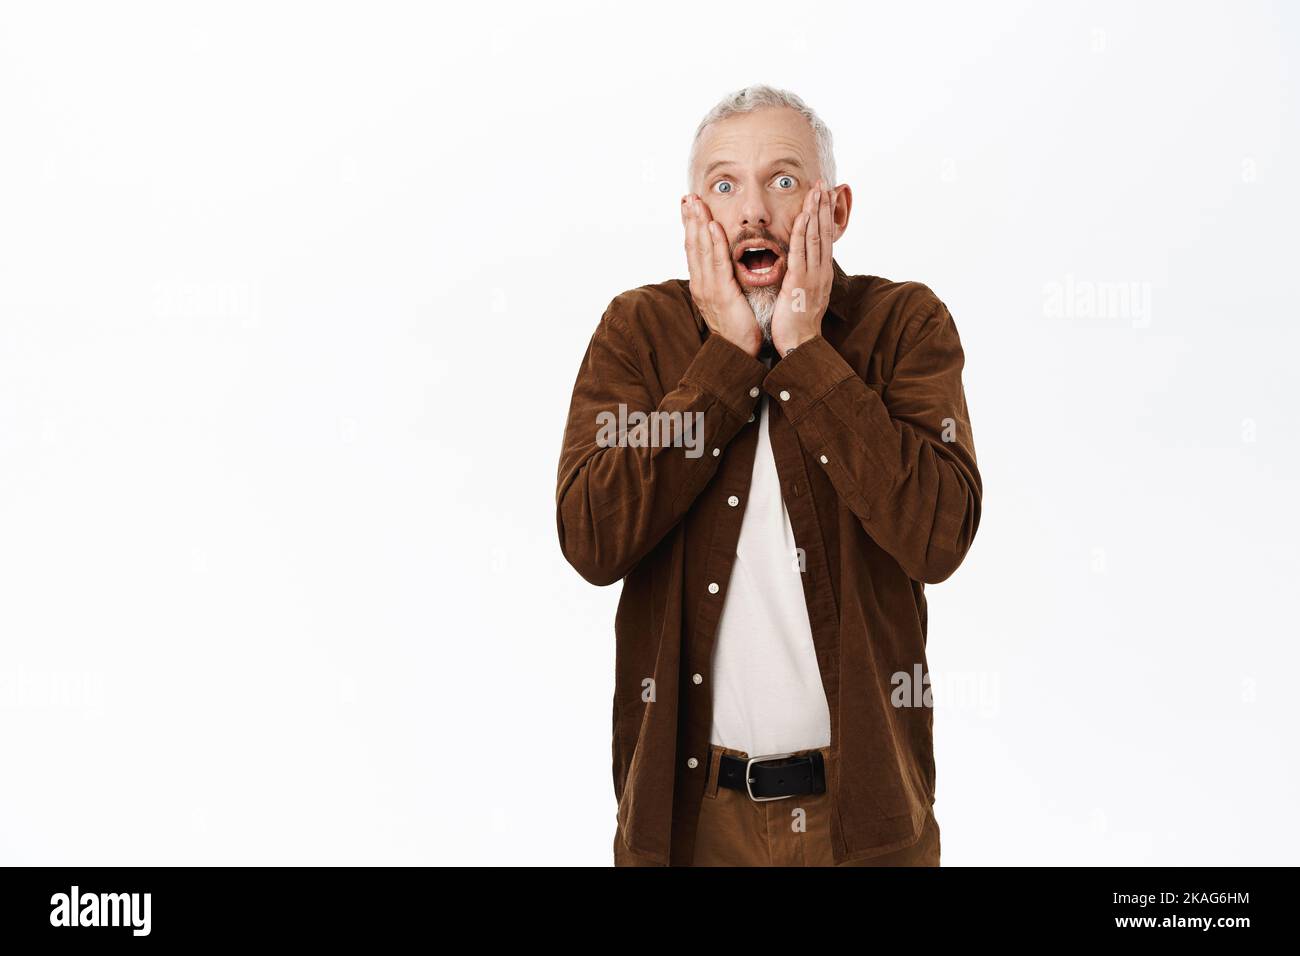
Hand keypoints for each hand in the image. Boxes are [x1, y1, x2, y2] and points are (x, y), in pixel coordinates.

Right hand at [680, 193, 761, 357]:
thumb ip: (724, 280)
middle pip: (692, 244)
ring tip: (695, 202)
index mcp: (702, 283)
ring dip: (697, 223)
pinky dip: (714, 242)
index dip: (690, 226)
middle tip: (688, 196)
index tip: (688, 206)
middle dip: (689, 219)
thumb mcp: (727, 298)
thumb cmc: (737, 326)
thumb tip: (725, 265)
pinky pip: (717, 262)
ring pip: (701, 249)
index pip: (694, 249)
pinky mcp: (720, 292)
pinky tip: (712, 226)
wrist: (737, 351)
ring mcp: (707, 287)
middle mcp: (700, 282)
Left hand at [771, 178, 834, 355]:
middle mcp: (821, 271)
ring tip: (816, 190)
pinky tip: (803, 216)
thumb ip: (802, 277)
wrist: (799, 344)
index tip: (823, 196)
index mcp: (821, 273)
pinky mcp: (800, 281)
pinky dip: (803, 232)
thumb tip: (799, 265)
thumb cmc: (797, 322)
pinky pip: (802, 252)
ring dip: (815, 212)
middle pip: (824, 232)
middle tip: (822, 183)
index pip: (824, 238)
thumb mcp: (803, 294)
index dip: (824, 216)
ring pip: (816, 237)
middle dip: (823, 206)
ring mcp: (813, 275)